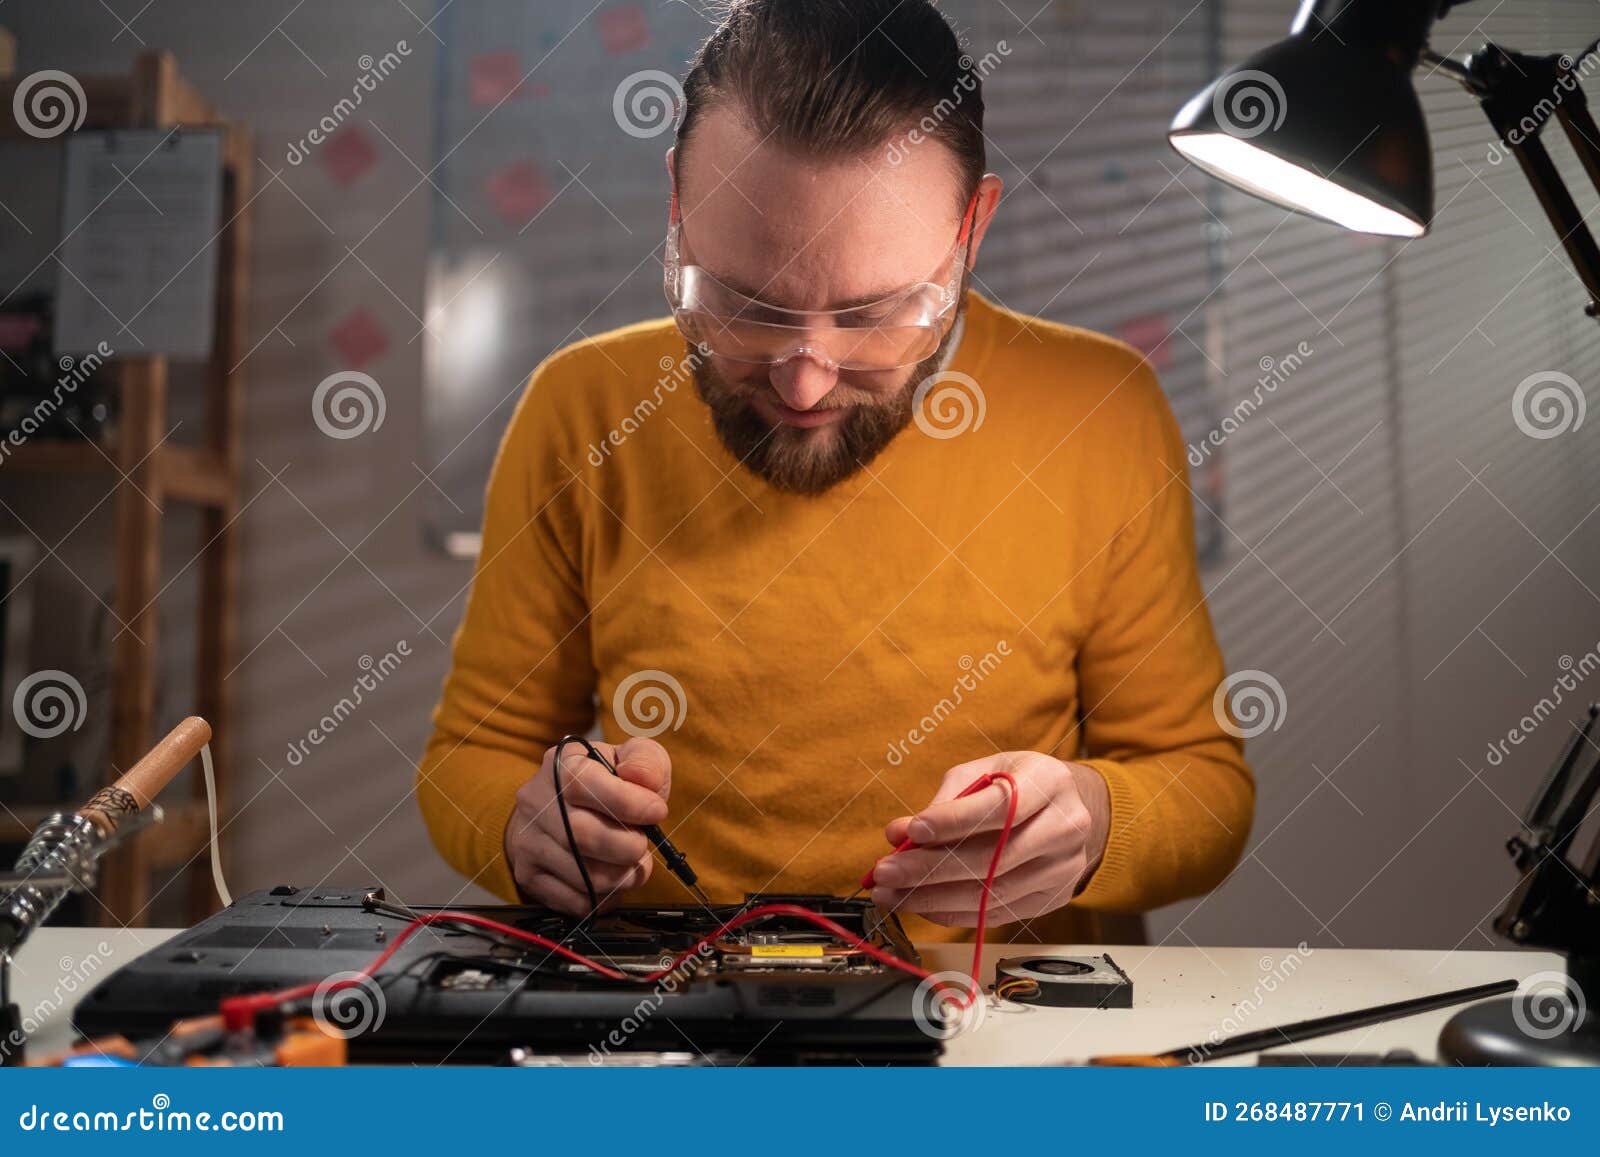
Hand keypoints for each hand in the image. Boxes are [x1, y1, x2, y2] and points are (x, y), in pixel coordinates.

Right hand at [503, 737, 670, 914]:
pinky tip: (612, 880)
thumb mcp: (628, 757)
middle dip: (628, 846)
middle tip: (642, 844)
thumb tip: (645, 780)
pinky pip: (575, 901)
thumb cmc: (602, 783)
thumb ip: (645, 761)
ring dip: (622, 876)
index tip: (656, 812)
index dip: (629, 803)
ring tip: (633, 865)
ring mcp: (527, 841)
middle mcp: (536, 802)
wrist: (555, 807)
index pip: (584, 784)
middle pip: (583, 835)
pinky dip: (605, 897)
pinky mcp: (529, 876)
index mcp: (560, 765)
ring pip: (583, 875)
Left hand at [870, 752, 1110, 926]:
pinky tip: (922, 905)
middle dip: (928, 869)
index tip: (911, 830)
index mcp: (1048, 782)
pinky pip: (996, 915)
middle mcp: (1064, 827)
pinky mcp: (1052, 898)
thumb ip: (944, 800)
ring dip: (932, 899)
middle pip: (991, 859)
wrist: (1072, 810)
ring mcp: (1062, 868)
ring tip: (892, 894)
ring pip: (990, 894)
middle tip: (885, 872)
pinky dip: (952, 913)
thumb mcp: (986, 770)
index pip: (1000, 807)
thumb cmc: (1021, 784)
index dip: (953, 822)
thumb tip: (899, 834)